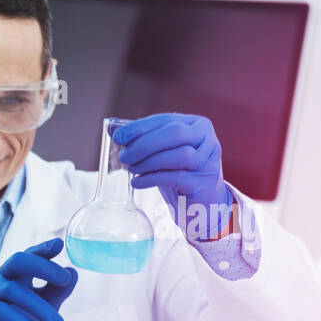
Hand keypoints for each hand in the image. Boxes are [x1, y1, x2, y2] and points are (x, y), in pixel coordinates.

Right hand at [0, 238, 77, 320]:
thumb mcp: (42, 309)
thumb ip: (57, 292)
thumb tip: (73, 273)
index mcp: (15, 276)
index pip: (29, 256)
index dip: (43, 249)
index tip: (60, 245)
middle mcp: (0, 280)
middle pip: (17, 261)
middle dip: (42, 266)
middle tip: (65, 279)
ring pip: (13, 291)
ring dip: (40, 307)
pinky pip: (1, 311)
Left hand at [112, 113, 233, 238]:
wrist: (201, 201)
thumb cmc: (178, 172)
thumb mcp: (161, 152)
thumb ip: (141, 139)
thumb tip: (112, 129)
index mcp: (195, 124)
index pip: (165, 120)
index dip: (139, 127)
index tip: (118, 137)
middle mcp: (206, 138)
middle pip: (174, 133)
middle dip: (144, 144)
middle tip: (124, 157)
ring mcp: (207, 160)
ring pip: (179, 155)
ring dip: (149, 162)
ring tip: (132, 170)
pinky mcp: (203, 182)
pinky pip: (176, 177)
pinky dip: (152, 178)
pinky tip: (137, 182)